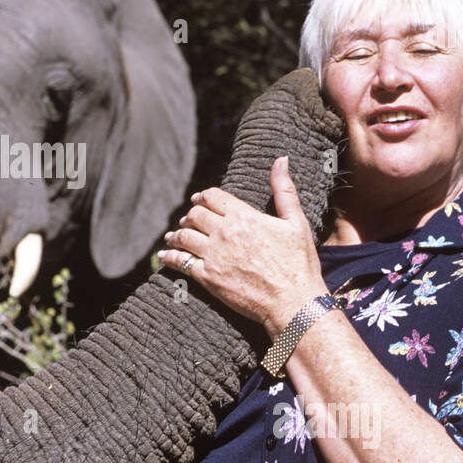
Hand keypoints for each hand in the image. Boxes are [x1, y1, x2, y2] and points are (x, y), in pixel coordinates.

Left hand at [158, 156, 328, 335]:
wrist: (292, 302)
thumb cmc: (298, 264)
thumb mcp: (296, 222)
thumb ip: (284, 190)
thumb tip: (281, 160)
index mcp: (243, 216)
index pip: (213, 197)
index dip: (203, 197)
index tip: (198, 199)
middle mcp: (224, 233)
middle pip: (196, 215)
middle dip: (191, 216)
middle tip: (188, 220)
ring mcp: (213, 255)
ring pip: (184, 237)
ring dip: (177, 234)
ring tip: (174, 236)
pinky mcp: (207, 277)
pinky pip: (180, 262)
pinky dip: (169, 257)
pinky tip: (164, 255)